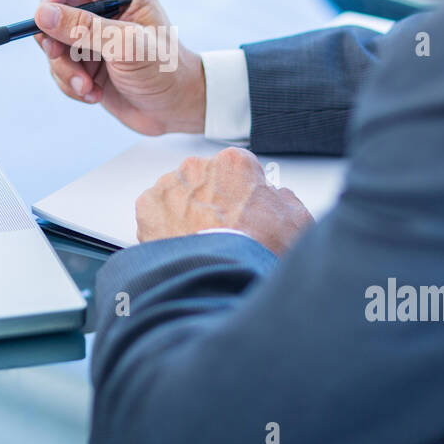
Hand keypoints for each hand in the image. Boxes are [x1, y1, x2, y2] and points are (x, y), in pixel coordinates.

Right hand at [35, 0, 205, 135]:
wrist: (178, 111)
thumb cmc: (166, 71)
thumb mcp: (126, 47)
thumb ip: (85, 28)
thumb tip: (42, 14)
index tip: (46, 12)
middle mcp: (106, 8)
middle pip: (57, 6)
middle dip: (54, 36)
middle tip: (58, 55)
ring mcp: (94, 36)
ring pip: (54, 41)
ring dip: (64, 67)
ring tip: (86, 87)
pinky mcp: (87, 63)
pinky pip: (59, 66)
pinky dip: (70, 83)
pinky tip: (92, 95)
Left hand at [135, 147, 313, 255]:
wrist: (220, 279)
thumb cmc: (255, 251)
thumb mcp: (296, 221)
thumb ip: (284, 199)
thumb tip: (279, 197)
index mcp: (233, 163)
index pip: (235, 170)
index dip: (240, 193)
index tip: (241, 209)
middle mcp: (198, 168)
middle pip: (203, 181)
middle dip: (210, 202)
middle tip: (221, 231)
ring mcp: (169, 187)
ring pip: (177, 196)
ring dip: (185, 214)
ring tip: (200, 244)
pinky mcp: (147, 209)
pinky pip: (155, 214)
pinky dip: (163, 228)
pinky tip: (182, 246)